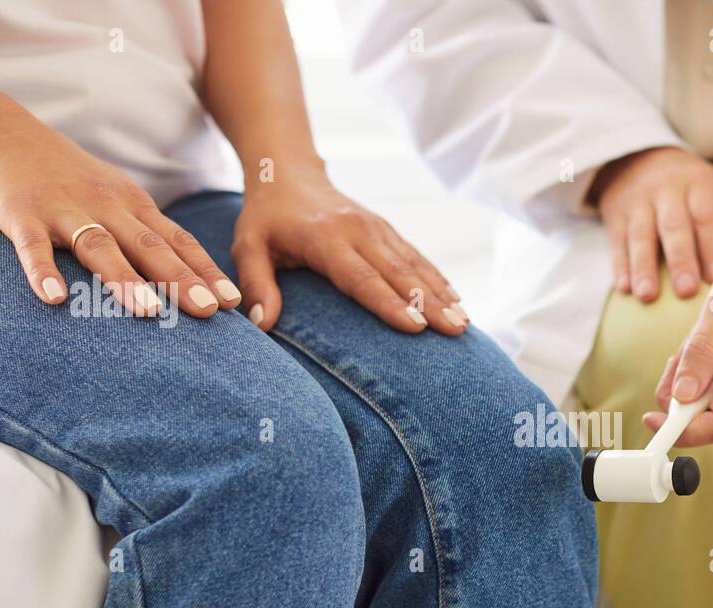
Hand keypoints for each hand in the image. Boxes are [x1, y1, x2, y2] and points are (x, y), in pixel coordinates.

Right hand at [0, 124, 240, 317]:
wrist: (4, 133)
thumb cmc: (71, 178)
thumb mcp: (117, 198)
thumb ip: (148, 235)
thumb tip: (193, 278)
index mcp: (133, 206)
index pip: (178, 242)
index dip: (206, 271)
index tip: (233, 302)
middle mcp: (106, 207)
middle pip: (149, 247)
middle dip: (181, 280)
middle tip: (209, 312)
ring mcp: (65, 210)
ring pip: (100, 246)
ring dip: (124, 279)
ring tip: (149, 312)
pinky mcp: (22, 214)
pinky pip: (33, 246)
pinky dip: (42, 271)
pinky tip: (53, 298)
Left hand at [232, 162, 465, 333]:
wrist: (289, 172)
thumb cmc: (266, 218)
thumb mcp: (248, 246)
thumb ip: (257, 283)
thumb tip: (263, 324)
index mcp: (326, 238)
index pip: (362, 278)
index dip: (389, 304)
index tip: (415, 328)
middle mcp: (359, 231)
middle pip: (399, 273)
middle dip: (430, 304)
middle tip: (456, 330)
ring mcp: (378, 228)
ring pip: (415, 265)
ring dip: (442, 294)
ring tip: (464, 322)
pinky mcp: (388, 230)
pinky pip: (417, 257)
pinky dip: (438, 278)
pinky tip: (457, 298)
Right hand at [588, 146, 712, 301]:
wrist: (638, 158)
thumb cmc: (689, 185)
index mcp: (698, 183)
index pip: (705, 216)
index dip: (711, 247)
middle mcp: (667, 190)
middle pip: (673, 227)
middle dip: (680, 260)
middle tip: (686, 291)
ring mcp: (638, 202)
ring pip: (641, 236)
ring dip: (643, 267)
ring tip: (647, 296)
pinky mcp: (615, 214)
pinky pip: (617, 240)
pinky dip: (619, 265)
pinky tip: (624, 287)